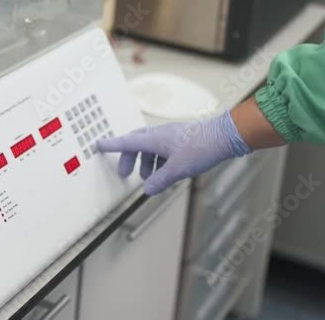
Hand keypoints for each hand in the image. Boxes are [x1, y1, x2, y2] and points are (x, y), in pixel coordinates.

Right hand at [96, 111, 252, 194]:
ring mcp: (171, 136)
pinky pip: (162, 149)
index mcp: (154, 139)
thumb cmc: (202, 147)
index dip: (111, 145)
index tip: (99, 145)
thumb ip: (160, 180)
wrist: (225, 137)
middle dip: (128, 158)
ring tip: (148, 178)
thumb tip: (148, 189)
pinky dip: (158, 161)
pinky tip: (165, 172)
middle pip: (136, 144)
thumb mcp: (177, 170)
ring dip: (145, 162)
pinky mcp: (181, 140)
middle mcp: (160, 135)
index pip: (127, 142)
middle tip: (124, 172)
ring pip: (150, 147)